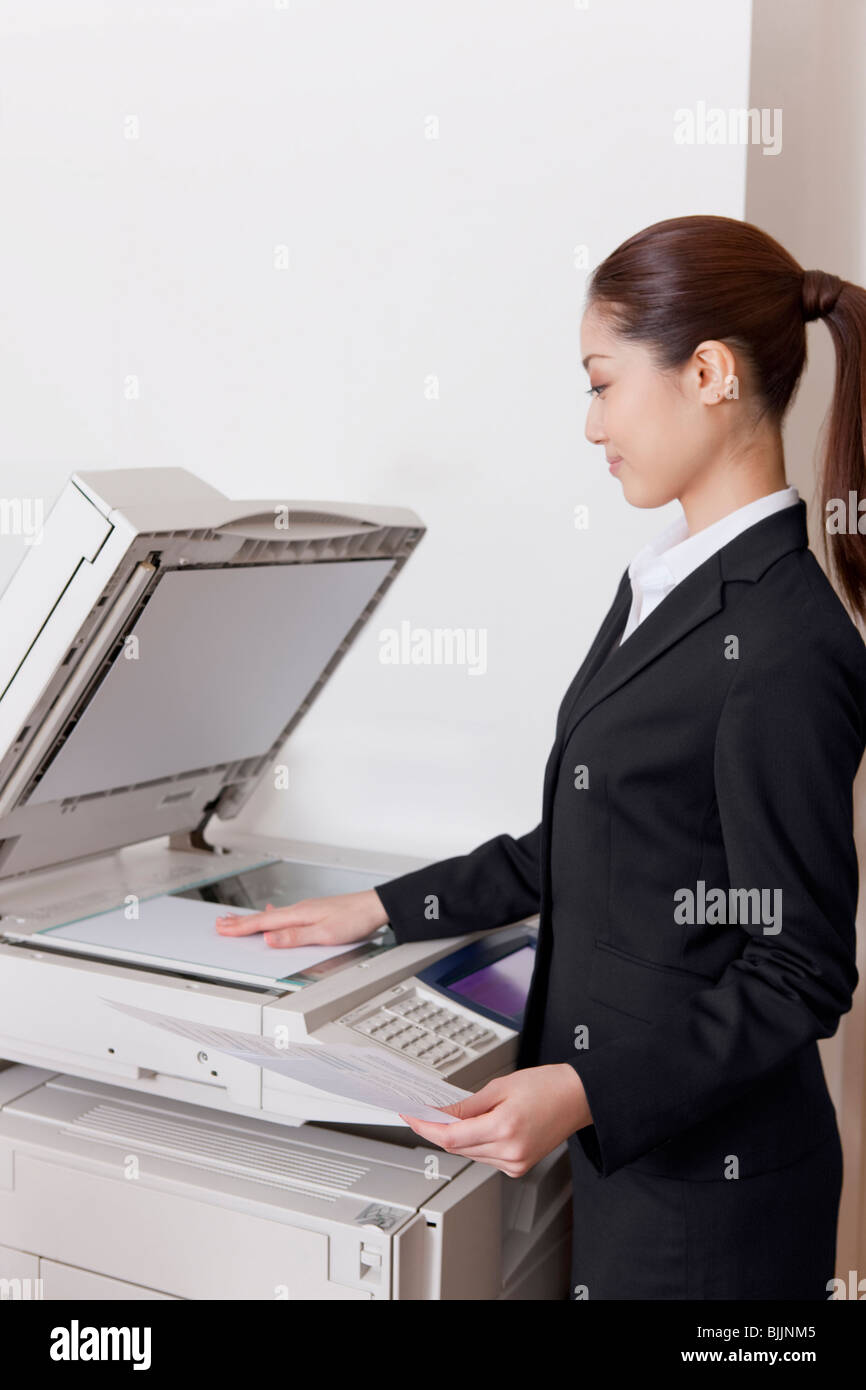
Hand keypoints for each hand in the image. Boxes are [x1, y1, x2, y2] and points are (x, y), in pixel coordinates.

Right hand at [214, 888, 388, 947]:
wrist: (374, 906)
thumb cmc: (354, 919)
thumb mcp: (325, 934)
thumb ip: (295, 938)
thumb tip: (269, 939)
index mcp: (299, 914)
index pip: (263, 922)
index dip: (242, 927)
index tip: (223, 929)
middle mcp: (300, 909)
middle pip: (263, 916)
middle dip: (240, 921)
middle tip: (220, 923)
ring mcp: (306, 910)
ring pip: (272, 915)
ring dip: (252, 918)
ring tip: (237, 920)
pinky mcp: (313, 912)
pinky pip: (284, 914)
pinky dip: (271, 916)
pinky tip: (272, 913)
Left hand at [398, 1064, 592, 1176]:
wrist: (578, 1097)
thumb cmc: (546, 1086)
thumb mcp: (501, 1087)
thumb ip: (467, 1105)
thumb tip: (441, 1114)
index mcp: (505, 1128)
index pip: (451, 1137)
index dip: (426, 1127)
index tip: (411, 1116)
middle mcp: (510, 1152)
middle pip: (457, 1147)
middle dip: (437, 1130)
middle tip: (422, 1113)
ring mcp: (515, 1163)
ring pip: (469, 1154)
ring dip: (455, 1137)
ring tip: (450, 1117)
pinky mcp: (518, 1167)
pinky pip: (484, 1157)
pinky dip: (473, 1143)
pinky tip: (474, 1128)